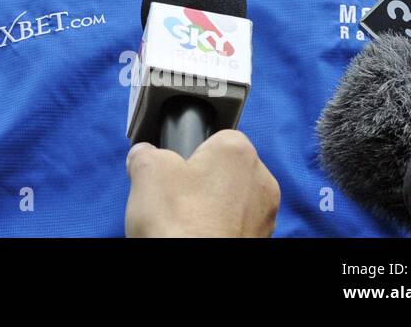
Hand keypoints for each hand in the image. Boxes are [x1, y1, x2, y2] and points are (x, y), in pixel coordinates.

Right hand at [125, 129, 279, 236]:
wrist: (193, 271)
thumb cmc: (179, 221)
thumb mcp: (146, 169)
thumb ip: (146, 153)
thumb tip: (145, 156)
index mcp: (237, 150)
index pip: (213, 138)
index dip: (187, 153)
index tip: (172, 170)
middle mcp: (261, 179)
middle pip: (223, 170)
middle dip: (200, 181)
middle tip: (174, 197)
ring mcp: (265, 215)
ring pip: (230, 200)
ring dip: (210, 208)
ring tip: (184, 222)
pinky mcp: (261, 241)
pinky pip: (235, 226)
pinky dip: (218, 230)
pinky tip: (197, 236)